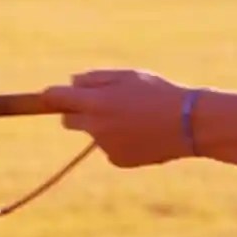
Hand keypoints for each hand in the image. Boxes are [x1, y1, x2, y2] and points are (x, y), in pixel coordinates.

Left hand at [42, 70, 192, 167]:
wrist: (187, 124)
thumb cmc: (158, 93)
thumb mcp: (128, 76)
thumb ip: (95, 79)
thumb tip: (70, 83)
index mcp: (95, 102)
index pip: (56, 98)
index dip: (50, 95)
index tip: (48, 95)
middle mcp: (95, 126)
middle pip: (68, 121)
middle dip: (77, 112)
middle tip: (99, 104)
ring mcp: (106, 146)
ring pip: (93, 133)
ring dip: (104, 126)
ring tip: (135, 117)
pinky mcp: (118, 160)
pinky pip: (109, 148)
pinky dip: (119, 141)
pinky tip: (141, 134)